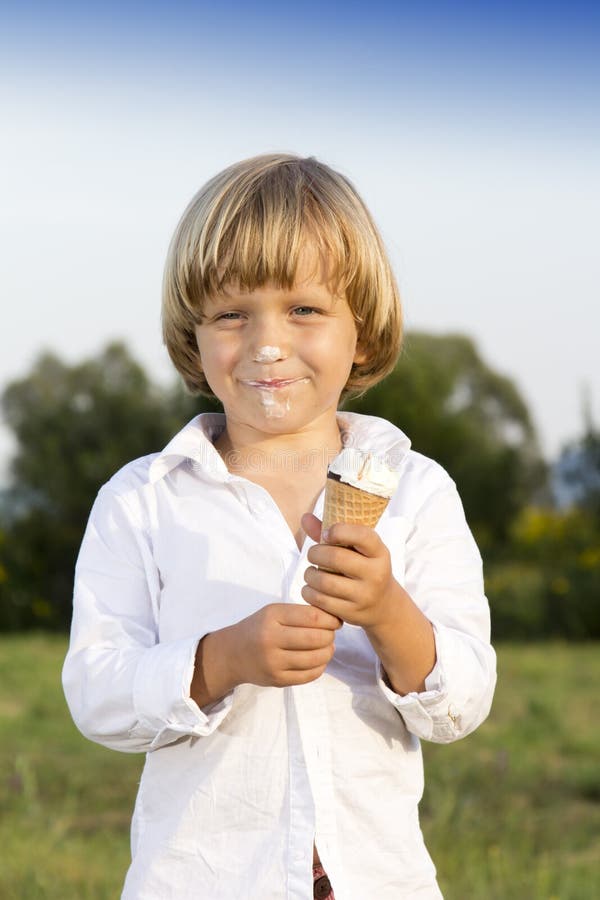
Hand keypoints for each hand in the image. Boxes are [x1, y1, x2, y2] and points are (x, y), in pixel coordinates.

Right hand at [228, 602, 341, 687]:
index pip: (313, 617)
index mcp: (272, 617)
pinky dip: (320, 666)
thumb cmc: (259, 628)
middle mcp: (271, 639)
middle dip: (330, 636)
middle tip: (331, 634)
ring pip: (315, 659)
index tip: (335, 621)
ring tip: (327, 646)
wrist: (233, 654)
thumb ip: (301, 613)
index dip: (330, 619)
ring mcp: (273, 662)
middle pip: (316, 638)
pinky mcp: (277, 680)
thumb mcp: (274, 612)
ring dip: (328, 652)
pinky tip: (318, 660)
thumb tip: (334, 619)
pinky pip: (309, 675)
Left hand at [301, 513, 400, 629]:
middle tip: (313, 554)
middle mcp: (376, 573)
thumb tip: (305, 517)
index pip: (363, 536)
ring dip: (309, 574)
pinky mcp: (352, 613)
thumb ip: (333, 533)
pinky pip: (321, 601)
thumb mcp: (358, 550)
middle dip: (316, 553)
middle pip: (336, 558)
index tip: (327, 533)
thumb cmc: (364, 568)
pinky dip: (309, 592)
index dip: (340, 531)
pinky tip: (311, 587)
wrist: (383, 606)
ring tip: (310, 572)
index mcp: (379, 552)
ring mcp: (365, 595)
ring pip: (325, 582)